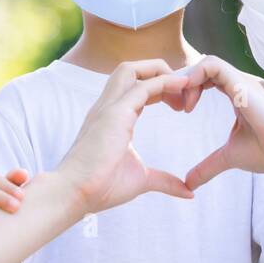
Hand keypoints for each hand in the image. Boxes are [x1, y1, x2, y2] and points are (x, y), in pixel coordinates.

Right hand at [55, 59, 194, 214]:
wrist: (76, 193)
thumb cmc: (102, 188)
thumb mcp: (141, 179)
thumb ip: (164, 180)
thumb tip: (188, 192)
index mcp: (111, 118)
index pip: (135, 88)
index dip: (160, 89)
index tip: (180, 105)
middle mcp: (107, 107)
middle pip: (131, 70)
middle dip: (159, 72)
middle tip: (183, 94)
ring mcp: (109, 107)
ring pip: (131, 68)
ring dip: (159, 71)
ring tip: (183, 87)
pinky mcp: (115, 113)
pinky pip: (143, 86)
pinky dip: (165, 81)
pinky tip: (182, 88)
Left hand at [174, 55, 263, 188]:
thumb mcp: (229, 157)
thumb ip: (208, 166)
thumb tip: (189, 184)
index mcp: (237, 95)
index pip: (207, 79)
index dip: (188, 89)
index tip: (179, 110)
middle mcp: (240, 84)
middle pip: (203, 68)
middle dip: (184, 83)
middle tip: (175, 107)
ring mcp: (242, 81)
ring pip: (206, 63)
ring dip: (188, 80)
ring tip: (183, 106)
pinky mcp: (242, 83)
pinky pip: (212, 65)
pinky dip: (196, 75)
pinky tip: (189, 99)